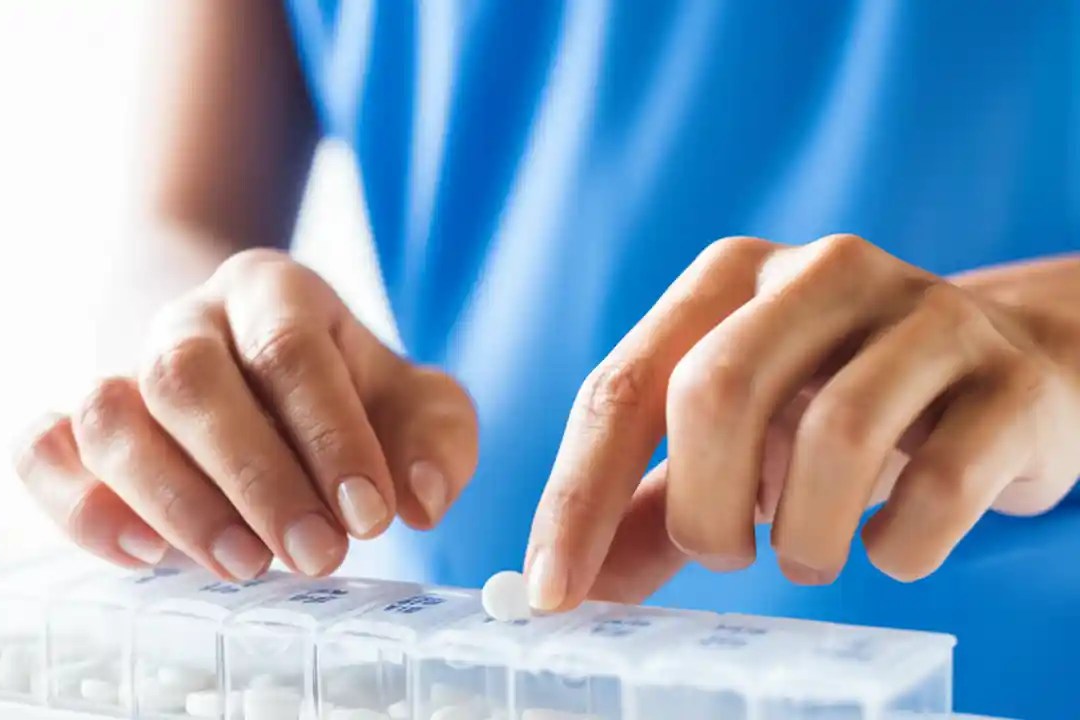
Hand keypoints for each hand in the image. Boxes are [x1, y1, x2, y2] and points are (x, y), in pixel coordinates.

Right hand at [14, 249, 477, 578]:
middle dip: (254, 478)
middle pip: (188, 378)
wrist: (248, 363)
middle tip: (317, 556)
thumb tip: (422, 497)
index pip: (288, 349)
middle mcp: (186, 320)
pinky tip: (145, 555)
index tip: (370, 515)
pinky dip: (79, 504)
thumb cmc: (342, 392)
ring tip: (244, 565)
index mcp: (273, 290)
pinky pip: (40, 449)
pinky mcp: (74, 422)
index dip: (329, 436)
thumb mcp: (412, 402)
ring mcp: (119, 365)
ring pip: (107, 414)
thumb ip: (435, 441)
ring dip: (174, 500)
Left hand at [527, 234, 1079, 609]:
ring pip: (835, 436)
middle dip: (702, 512)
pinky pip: (943, 483)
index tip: (554, 592)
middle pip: (715, 392)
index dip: (578, 497)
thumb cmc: (841, 405)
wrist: (1010, 372)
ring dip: (803, 535)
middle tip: (724, 559)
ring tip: (806, 555)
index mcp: (728, 278)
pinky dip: (899, 545)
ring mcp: (924, 313)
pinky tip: (888, 547)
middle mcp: (819, 271)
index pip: (621, 387)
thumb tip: (578, 588)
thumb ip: (655, 504)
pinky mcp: (1008, 379)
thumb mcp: (737, 440)